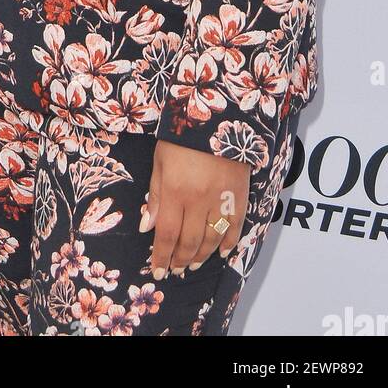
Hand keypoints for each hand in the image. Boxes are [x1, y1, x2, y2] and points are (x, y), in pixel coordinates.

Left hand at [142, 138, 249, 277]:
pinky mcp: (240, 196)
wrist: (218, 117)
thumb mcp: (160, 161)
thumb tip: (147, 226)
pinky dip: (228, 243)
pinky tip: (221, 253)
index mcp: (175, 191)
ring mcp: (221, 200)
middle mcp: (199, 200)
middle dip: (180, 259)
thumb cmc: (182, 138)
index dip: (161, 256)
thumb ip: (155, 196)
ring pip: (212, 239)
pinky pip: (236, 227)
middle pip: (189, 241)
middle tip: (175, 270)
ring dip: (201, 256)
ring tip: (192, 264)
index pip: (166, 234)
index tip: (157, 270)